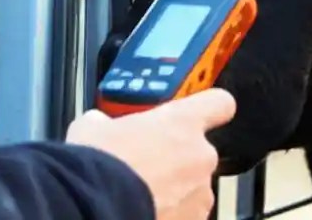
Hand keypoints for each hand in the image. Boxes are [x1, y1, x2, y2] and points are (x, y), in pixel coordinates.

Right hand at [66, 89, 236, 219]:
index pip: (219, 103)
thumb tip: (98, 124)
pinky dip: (171, 216)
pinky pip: (187, 215)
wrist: (94, 209)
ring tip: (142, 196)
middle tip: (147, 168)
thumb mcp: (92, 128)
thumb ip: (107, 122)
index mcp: (182, 122)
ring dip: (175, 192)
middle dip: (177, 161)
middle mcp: (200, 155)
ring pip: (194, 188)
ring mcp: (200, 193)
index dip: (210, 109)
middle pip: (200, 153)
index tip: (202, 114)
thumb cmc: (99, 167)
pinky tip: (144, 212)